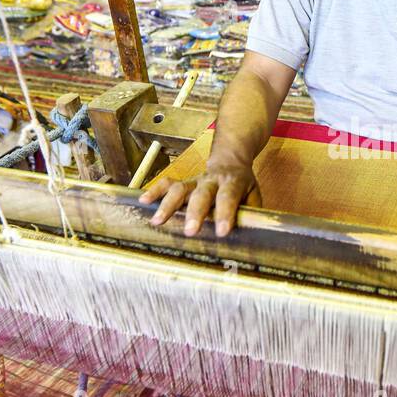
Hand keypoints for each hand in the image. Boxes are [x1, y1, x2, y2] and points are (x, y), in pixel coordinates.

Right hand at [138, 159, 261, 236]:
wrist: (230, 161)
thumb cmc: (242, 185)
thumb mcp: (254, 195)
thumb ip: (251, 213)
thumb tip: (251, 235)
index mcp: (233, 183)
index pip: (229, 197)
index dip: (225, 214)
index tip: (222, 232)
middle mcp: (212, 181)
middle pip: (202, 194)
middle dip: (195, 213)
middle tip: (189, 231)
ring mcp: (195, 181)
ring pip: (180, 188)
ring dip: (168, 204)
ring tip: (157, 221)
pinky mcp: (183, 182)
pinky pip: (167, 183)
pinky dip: (154, 191)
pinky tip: (143, 200)